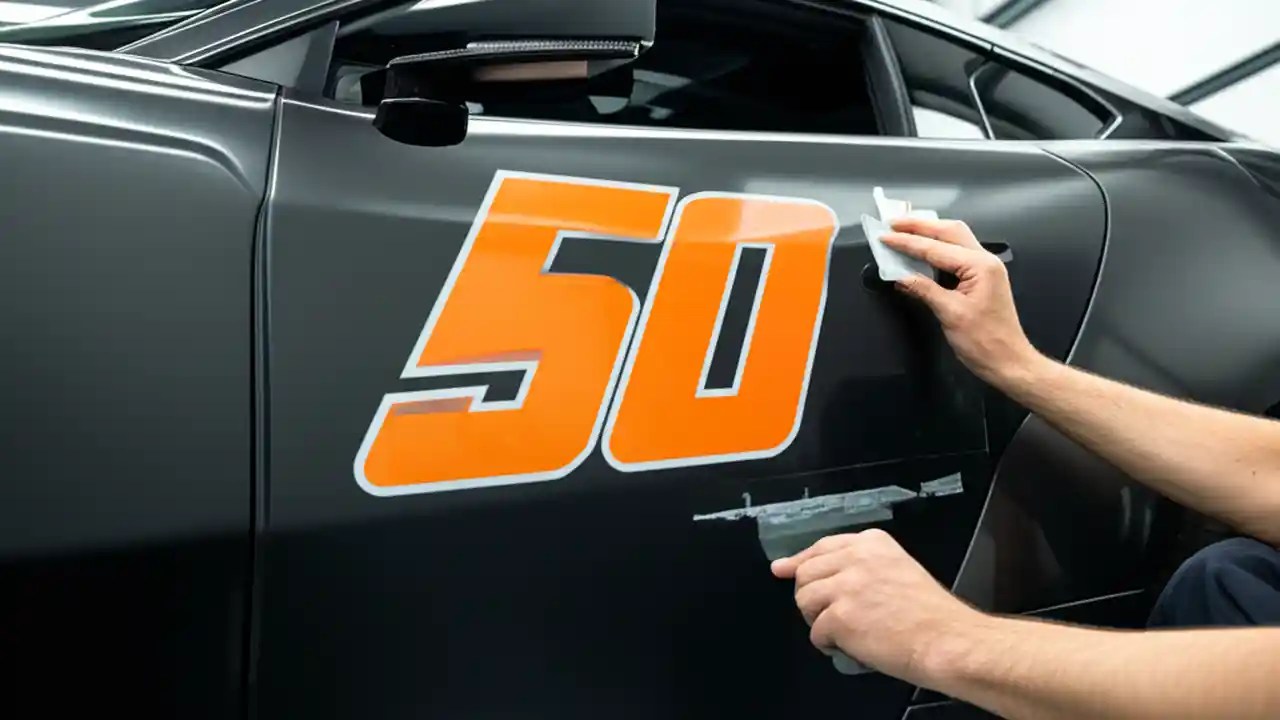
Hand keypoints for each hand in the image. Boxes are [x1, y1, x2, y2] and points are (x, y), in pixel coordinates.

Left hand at [771, 529, 987, 686]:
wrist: (947, 640)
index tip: (783, 568)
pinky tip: (853, 646)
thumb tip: (801, 569)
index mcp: (872, 543)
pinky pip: (816, 633)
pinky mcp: (840, 616)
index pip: (821, 547)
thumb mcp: (896, 569)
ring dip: (819, 620)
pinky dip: (830, 645)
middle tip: (834, 616)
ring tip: (846, 631)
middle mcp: (855, 557)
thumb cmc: (928, 614)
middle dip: (814, 597)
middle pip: (806, 574)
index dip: (800, 561)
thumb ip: (857, 566)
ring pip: (804, 600)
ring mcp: (846, 585)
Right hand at [881, 218, 1040, 384]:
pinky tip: (923, 252)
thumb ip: (924, 290)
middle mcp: (985, 261)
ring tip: (905, 231)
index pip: (936, 248)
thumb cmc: (984, 342)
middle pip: (950, 232)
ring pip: (955, 239)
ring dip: (930, 233)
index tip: (885, 236)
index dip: (908, 242)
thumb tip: (900, 276)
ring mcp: (985, 269)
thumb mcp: (950, 314)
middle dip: (921, 226)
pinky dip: (938, 249)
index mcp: (980, 266)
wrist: (1008, 361)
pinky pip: (957, 255)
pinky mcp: (982, 279)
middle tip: (894, 223)